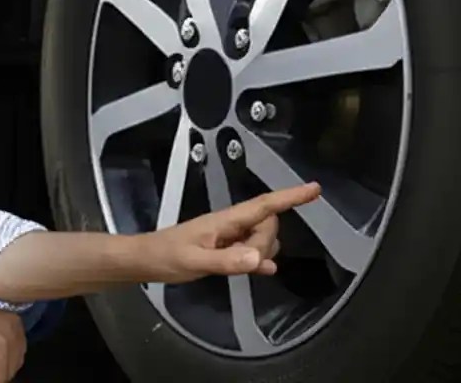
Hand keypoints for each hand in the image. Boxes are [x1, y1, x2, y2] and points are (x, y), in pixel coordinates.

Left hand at [140, 182, 321, 283]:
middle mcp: (230, 225)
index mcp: (224, 220)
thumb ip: (226, 261)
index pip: (264, 205)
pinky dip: (259, 261)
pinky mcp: (226, 250)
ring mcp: (229, 237)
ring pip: (262, 240)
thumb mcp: (194, 261)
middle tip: (239, 260)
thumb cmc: (166, 256)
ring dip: (260, 254)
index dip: (290, 197)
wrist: (145, 261)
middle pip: (267, 225)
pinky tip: (262, 271)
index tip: (314, 189)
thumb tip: (259, 258)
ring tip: (234, 266)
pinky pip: (252, 252)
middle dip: (265, 243)